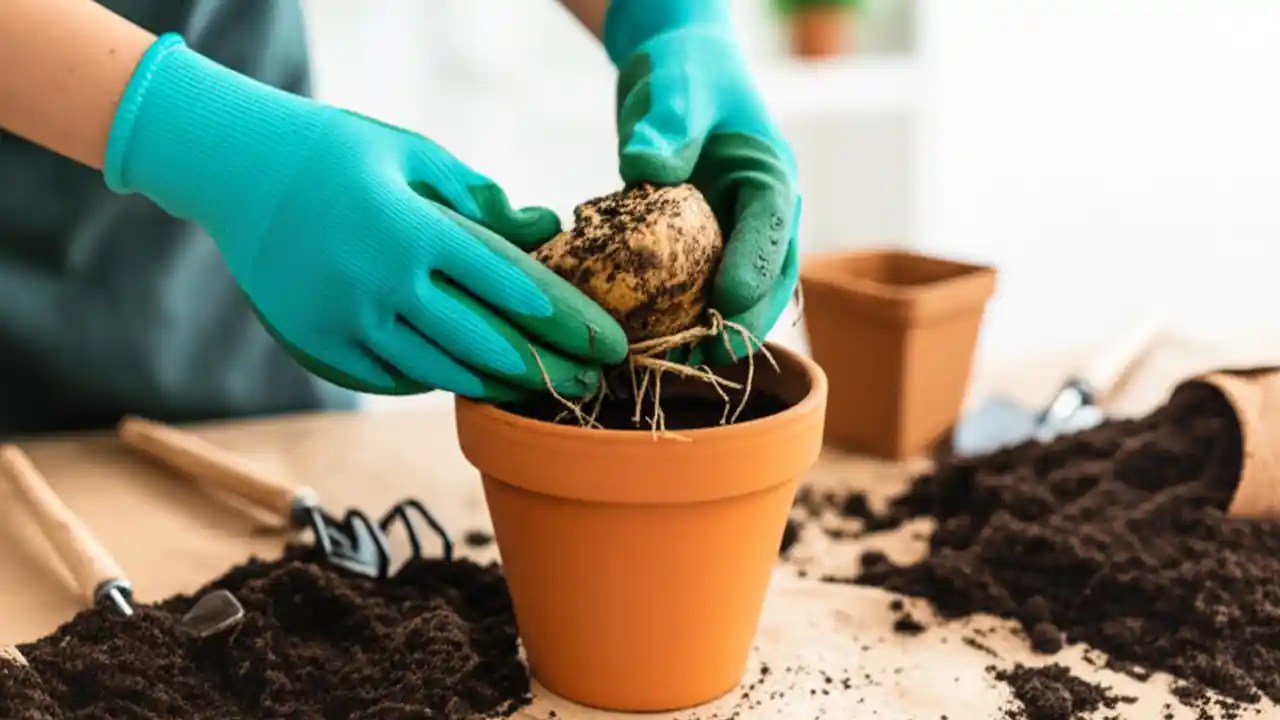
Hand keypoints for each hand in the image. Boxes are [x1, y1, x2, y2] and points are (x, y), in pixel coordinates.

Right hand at [104, 35, 626, 400]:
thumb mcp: (414, 157)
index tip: (611, 345)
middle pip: (485, 342)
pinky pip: (390, 378)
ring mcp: (347, 319)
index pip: (513, 287)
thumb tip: (547, 230)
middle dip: (546, 369)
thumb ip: (481, 200)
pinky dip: (432, 381)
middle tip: (588, 386)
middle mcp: (384, 282)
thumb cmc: (341, 153)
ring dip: (496, 385)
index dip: (569, 322)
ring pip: (440, 370)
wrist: (237, 170)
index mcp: (417, 229)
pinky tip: (465, 379)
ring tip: (538, 391)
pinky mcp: (318, 342)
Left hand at [605, 0, 799, 361]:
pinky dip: (686, 323)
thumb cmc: (683, 77)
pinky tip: (654, 349)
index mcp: (771, 175)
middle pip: (770, 280)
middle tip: (705, 357)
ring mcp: (741, 239)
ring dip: (716, 334)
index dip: (754, 270)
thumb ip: (666, 126)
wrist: (677, 78)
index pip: (773, 227)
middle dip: (742, 322)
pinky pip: (706, 296)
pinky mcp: (710, 254)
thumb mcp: (674, 90)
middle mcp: (766, 216)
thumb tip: (645, 166)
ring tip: (679, 367)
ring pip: (743, 300)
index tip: (726, 304)